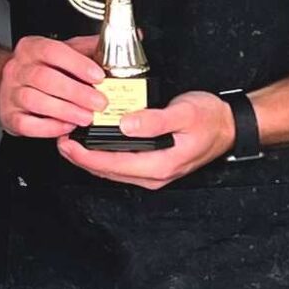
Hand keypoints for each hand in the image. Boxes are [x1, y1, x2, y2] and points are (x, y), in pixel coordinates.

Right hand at [0, 34, 107, 137]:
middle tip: (99, 103)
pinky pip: (27, 124)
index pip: (52, 51)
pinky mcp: (10, 116)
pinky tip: (67, 126)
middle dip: (76, 92)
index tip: (99, 76)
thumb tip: (113, 48)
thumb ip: (85, 49)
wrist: (6, 83)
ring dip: (65, 111)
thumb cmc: (40, 68)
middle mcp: (17, 69)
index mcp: (31, 48)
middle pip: (44, 78)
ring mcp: (10, 93)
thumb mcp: (61, 51)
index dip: (77, 64)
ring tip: (87, 117)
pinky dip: (50, 127)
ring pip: (35, 101)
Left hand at [57, 90, 235, 188]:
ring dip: (89, 157)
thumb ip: (155, 120)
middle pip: (107, 171)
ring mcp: (153, 172)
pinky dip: (103, 155)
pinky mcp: (153, 165)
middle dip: (80, 157)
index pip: (112, 164)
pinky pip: (121, 164)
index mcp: (160, 165)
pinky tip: (93, 142)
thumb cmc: (210, 118)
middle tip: (59, 138)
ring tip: (69, 140)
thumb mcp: (184, 113)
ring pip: (112, 170)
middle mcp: (154, 175)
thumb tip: (126, 124)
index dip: (84, 155)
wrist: (229, 125)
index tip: (66, 141)